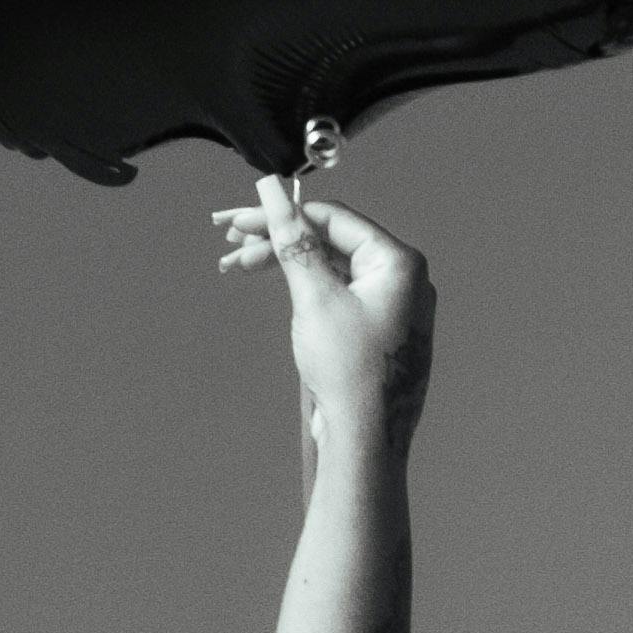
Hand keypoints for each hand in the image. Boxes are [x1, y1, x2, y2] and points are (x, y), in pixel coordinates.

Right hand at [214, 177, 434, 458]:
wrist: (366, 440)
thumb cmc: (350, 372)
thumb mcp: (314, 297)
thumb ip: (293, 240)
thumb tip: (273, 192)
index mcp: (398, 263)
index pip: (333, 219)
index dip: (281, 216)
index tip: (240, 220)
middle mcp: (402, 280)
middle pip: (329, 242)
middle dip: (277, 240)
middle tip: (230, 242)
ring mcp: (392, 307)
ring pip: (330, 269)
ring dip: (283, 264)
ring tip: (236, 267)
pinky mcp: (378, 331)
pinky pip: (338, 295)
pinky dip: (304, 289)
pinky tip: (277, 288)